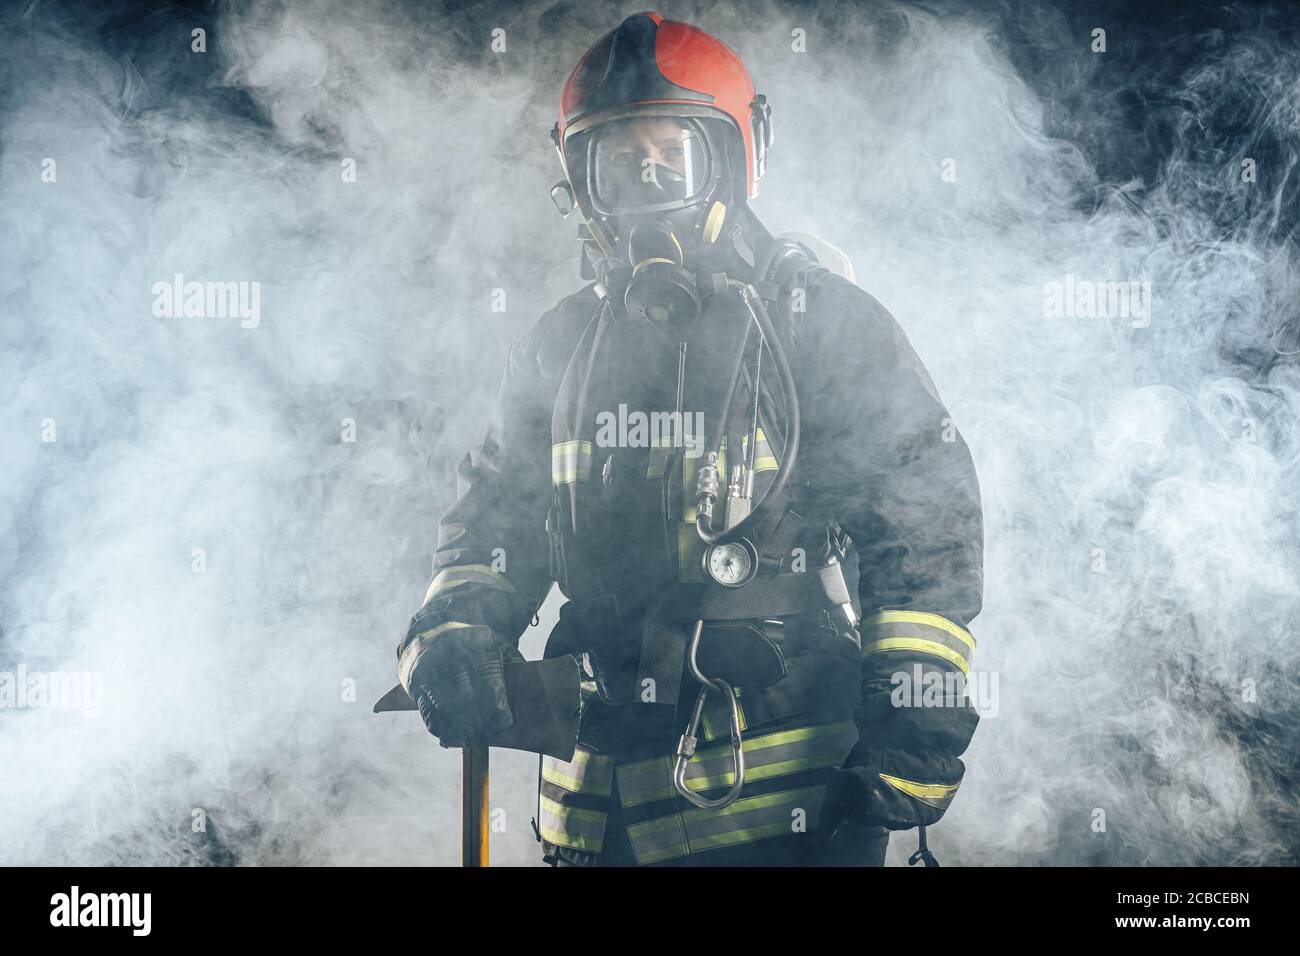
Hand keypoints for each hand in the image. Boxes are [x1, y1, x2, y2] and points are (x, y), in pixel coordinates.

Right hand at [398, 617, 521, 746]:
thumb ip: (514, 665)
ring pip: (447, 709)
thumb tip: (529, 693)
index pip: (491, 686)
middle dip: (480, 723)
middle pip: (469, 701)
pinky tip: (451, 738)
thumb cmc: (474, 644)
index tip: (504, 721)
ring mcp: (432, 667)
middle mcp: (454, 654)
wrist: (432, 629)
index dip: (499, 710)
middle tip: (487, 734)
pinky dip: (440, 730)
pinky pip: (429, 713)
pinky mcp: (416, 682)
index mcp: (480, 644)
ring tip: (470, 739)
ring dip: (459, 730)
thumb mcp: (498, 644)